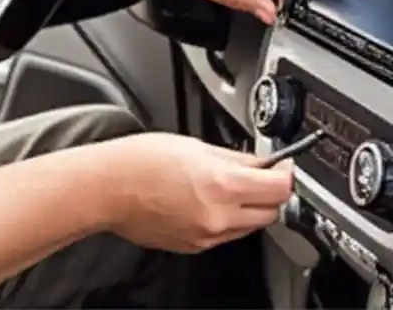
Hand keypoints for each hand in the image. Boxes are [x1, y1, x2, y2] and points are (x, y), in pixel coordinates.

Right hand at [95, 132, 294, 253]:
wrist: (107, 189)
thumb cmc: (140, 161)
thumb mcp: (195, 146)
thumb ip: (236, 158)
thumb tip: (262, 163)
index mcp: (222, 186)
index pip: (280, 188)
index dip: (286, 174)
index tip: (282, 166)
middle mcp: (219, 216)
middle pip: (271, 211)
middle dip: (269, 192)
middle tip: (258, 174)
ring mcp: (207, 235)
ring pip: (250, 226)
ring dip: (249, 207)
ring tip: (225, 185)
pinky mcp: (195, 246)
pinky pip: (226, 235)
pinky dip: (226, 219)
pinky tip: (206, 200)